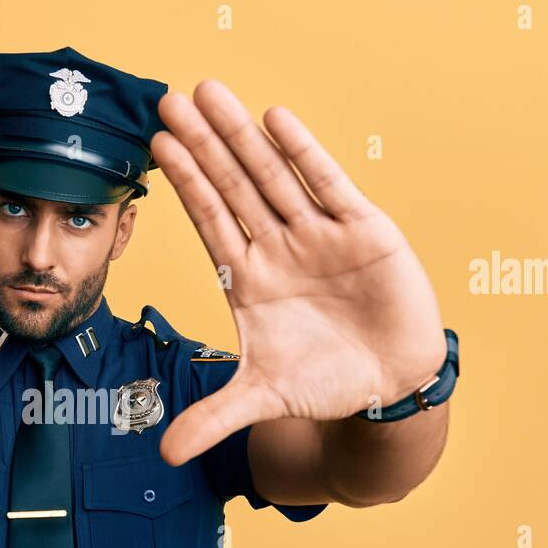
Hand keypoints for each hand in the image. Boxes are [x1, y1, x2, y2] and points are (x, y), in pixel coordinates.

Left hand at [150, 81, 446, 466]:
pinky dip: (303, 153)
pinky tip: (276, 119)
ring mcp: (317, 235)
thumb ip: (213, 418)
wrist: (390, 385)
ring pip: (272, 175)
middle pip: (232, 186)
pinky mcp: (362, 230)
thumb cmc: (326, 383)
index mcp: (249, 278)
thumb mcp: (263, 400)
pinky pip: (328, 184)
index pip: (209, 220)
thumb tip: (162, 453)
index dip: (185, 183)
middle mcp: (278, 247)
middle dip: (203, 144)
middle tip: (170, 98)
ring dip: (242, 136)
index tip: (157, 145)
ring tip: (211, 93)